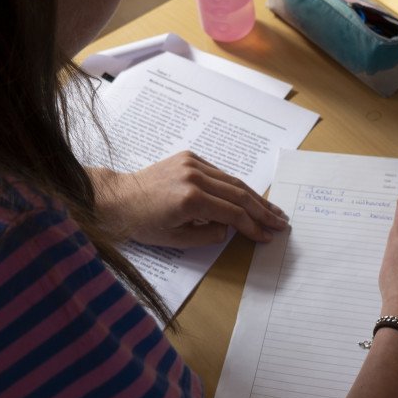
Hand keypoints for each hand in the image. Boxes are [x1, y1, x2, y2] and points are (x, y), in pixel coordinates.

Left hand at [90, 151, 288, 247]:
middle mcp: (194, 176)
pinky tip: (249, 196)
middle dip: (263, 209)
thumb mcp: (176, 239)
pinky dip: (235, 185)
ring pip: (233, 180)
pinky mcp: (189, 157)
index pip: (233, 213)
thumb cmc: (142, 223)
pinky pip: (219, 172)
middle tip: (281, 221)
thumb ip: (208, 235)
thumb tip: (229, 227)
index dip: (253, 226)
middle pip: (239, 193)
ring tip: (272, 209)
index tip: (268, 236)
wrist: (117, 198)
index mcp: (191, 199)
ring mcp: (192, 163)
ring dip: (254, 196)